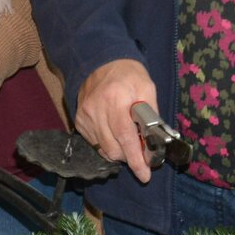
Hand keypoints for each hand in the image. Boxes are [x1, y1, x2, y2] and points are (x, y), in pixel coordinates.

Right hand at [75, 58, 157, 184]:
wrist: (101, 60)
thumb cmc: (129, 74)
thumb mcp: (147, 88)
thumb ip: (151, 115)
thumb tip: (156, 142)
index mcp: (116, 100)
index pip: (125, 137)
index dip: (136, 159)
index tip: (144, 174)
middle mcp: (96, 109)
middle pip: (113, 148)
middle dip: (130, 157)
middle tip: (141, 153)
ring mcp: (85, 115)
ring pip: (103, 150)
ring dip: (119, 153)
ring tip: (128, 142)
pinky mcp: (79, 120)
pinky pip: (94, 143)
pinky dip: (107, 145)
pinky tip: (114, 135)